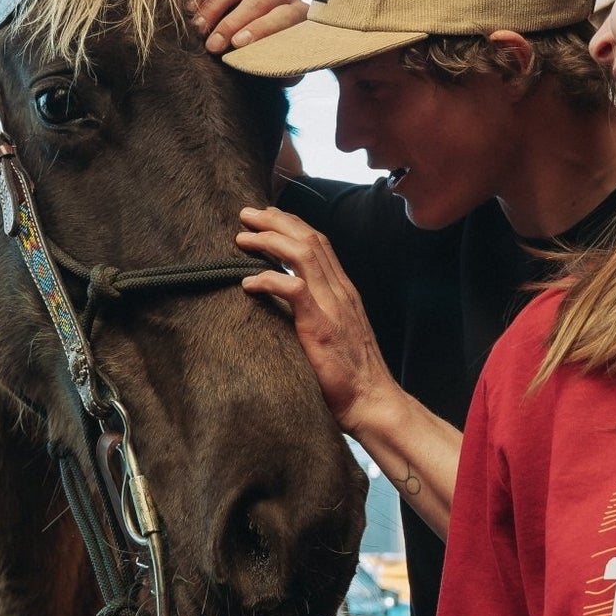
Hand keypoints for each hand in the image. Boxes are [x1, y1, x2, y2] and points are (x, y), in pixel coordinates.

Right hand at [191, 0, 307, 56]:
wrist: (268, 37)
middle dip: (231, 24)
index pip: (283, 17)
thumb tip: (265, 69)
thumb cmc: (274, 57)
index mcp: (299, 14)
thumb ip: (278, 66)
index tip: (237, 44)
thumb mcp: (282, 66)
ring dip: (214, 7)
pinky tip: (190, 7)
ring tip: (197, 27)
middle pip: (257, 2)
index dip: (260, 30)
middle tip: (212, 45)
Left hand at [236, 206, 396, 433]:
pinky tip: (248, 282)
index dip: (291, 225)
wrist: (372, 402)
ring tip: (242, 238)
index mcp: (344, 291)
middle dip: (276, 221)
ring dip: (269, 240)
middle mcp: (340, 292)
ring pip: (302, 254)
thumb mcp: (337, 334)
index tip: (266, 217)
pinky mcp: (321, 327)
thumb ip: (320, 313)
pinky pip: (294, 289)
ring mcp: (333, 307)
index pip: (320, 243)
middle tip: (245, 213)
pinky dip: (269, 279)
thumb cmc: (351, 376)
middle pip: (309, 239)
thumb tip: (293, 305)